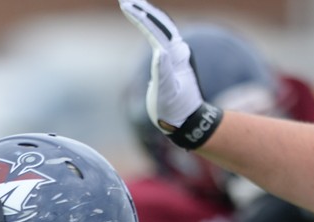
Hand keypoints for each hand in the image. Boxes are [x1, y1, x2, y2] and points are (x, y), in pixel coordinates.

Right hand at [118, 0, 222, 148]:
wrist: (188, 119)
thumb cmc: (174, 110)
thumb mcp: (167, 93)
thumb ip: (163, 72)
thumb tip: (159, 51)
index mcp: (173, 56)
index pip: (154, 30)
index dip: (140, 17)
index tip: (125, 5)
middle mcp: (177, 50)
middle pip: (159, 23)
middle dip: (143, 9)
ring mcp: (176, 54)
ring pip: (161, 27)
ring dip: (147, 15)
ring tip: (133, 6)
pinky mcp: (173, 60)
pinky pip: (161, 36)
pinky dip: (152, 27)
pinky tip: (146, 25)